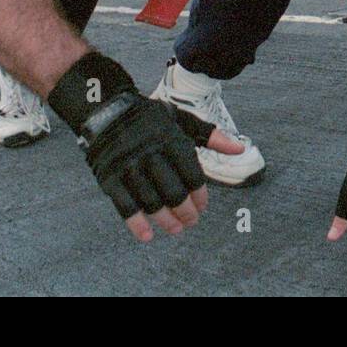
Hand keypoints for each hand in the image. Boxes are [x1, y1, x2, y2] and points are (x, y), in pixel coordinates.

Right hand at [47, 52, 243, 240]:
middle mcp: (150, 153)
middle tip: (191, 222)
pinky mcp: (109, 177)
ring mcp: (128, 166)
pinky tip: (147, 235)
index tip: (203, 206)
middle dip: (185, 211)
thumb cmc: (150, 117)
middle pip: (173, 191)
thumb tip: (240, 149)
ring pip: (151, 201)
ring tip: (175, 229)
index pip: (191, 173)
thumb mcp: (182, 119)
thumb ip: (210, 135)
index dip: (200, 194)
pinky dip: (136, 223)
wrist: (106, 110)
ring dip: (165, 220)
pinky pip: (124, 205)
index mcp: (171, 138)